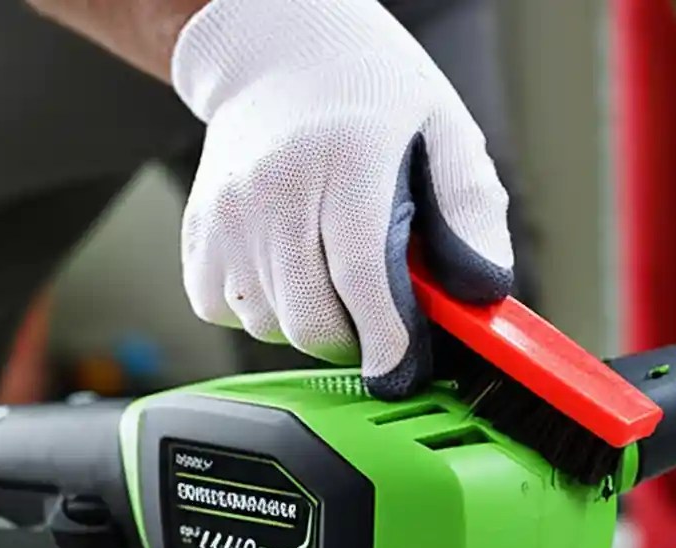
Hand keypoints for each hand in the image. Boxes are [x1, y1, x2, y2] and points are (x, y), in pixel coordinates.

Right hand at [172, 0, 512, 398]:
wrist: (278, 52)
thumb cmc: (369, 93)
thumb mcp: (445, 130)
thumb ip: (470, 210)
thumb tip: (481, 288)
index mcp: (349, 157)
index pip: (362, 275)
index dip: (387, 338)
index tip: (403, 366)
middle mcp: (277, 186)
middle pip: (310, 316)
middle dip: (354, 338)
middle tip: (380, 315)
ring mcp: (227, 211)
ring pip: (267, 324)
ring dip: (308, 322)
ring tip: (333, 277)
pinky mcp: (195, 230)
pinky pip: (221, 309)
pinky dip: (259, 310)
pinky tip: (288, 271)